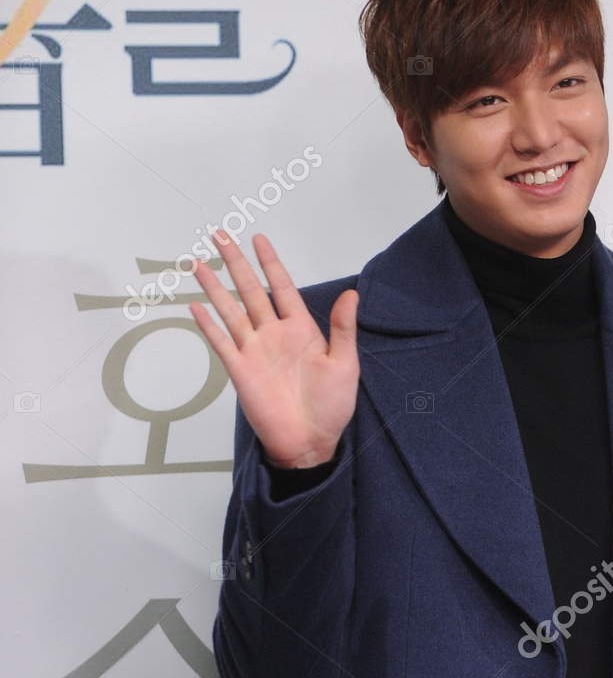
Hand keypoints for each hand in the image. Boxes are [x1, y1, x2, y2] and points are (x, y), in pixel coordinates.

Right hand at [188, 229, 359, 468]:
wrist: (309, 442)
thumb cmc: (331, 407)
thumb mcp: (345, 365)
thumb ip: (343, 329)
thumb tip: (352, 293)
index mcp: (301, 330)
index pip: (282, 287)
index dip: (270, 263)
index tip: (258, 239)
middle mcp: (274, 334)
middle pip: (249, 290)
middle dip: (235, 263)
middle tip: (219, 235)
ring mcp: (254, 351)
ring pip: (230, 310)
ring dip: (214, 287)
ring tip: (197, 263)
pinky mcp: (240, 370)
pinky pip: (221, 342)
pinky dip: (207, 324)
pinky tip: (195, 305)